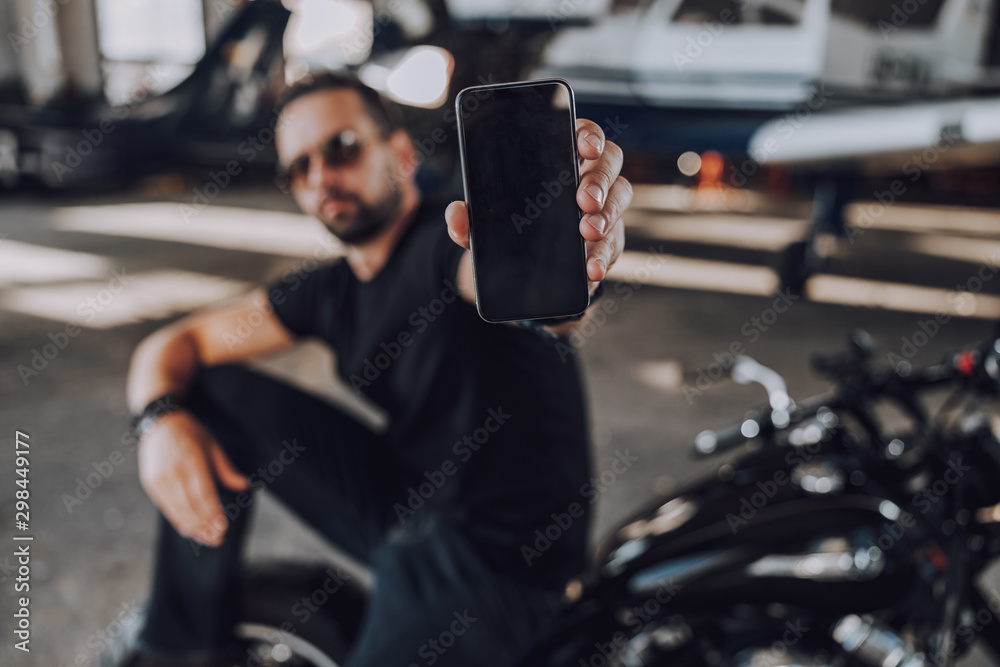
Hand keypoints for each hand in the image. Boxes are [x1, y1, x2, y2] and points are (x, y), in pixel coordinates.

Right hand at [137, 411, 248, 546]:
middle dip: (205, 526)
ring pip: (178, 510)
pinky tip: (189, 530)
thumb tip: (245, 486)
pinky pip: (167, 508)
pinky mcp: (151, 484)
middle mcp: (174, 472)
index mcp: (192, 461)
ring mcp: (160, 479)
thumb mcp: (213, 446)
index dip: (213, 514)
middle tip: (218, 540)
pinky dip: (179, 520)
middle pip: (191, 506)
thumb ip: (226, 469)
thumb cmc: (191, 434)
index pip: (204, 494)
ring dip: (193, 528)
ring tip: (207, 539)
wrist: (160, 423)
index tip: (223, 529)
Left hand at [445, 118, 629, 287]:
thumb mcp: (486, 221)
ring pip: (620, 198)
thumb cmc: (510, 225)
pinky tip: (591, 268)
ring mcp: (604, 207)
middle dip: (600, 180)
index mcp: (561, 157)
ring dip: (607, 216)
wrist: (522, 268)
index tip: (585, 147)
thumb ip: (469, 217)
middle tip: (583, 200)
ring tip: (589, 232)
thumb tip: (457, 215)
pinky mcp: (609, 239)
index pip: (583, 133)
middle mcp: (588, 176)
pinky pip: (614, 243)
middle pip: (609, 162)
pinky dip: (603, 257)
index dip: (590, 135)